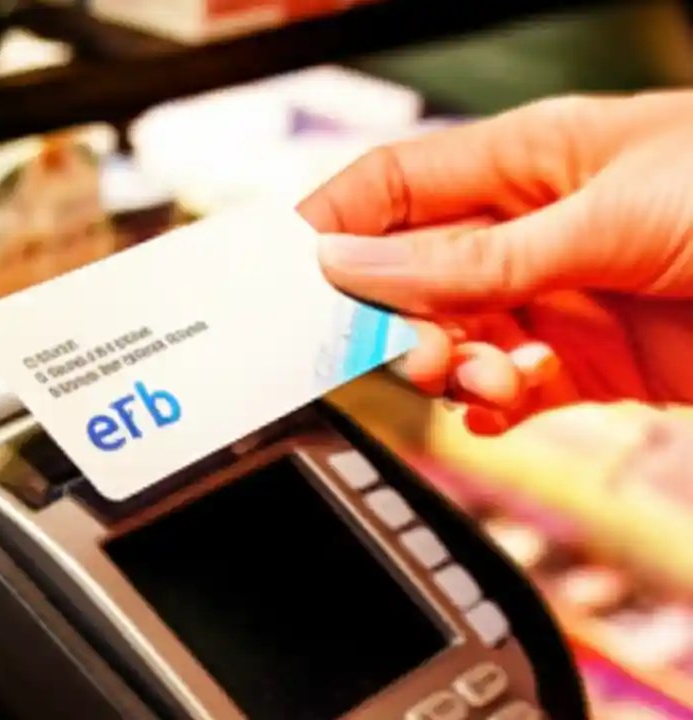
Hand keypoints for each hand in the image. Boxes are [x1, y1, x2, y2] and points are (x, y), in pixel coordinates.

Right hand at [298, 91, 692, 433]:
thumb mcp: (607, 219)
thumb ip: (479, 258)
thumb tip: (356, 264)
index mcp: (526, 162)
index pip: (394, 187)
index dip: (336, 226)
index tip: (300, 281)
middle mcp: (530, 229)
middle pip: (412, 277)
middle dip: (401, 322)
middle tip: (421, 353)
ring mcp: (558, 298)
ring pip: (456, 341)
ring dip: (456, 371)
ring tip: (492, 382)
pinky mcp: (592, 362)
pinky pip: (511, 391)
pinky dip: (495, 407)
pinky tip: (502, 406)